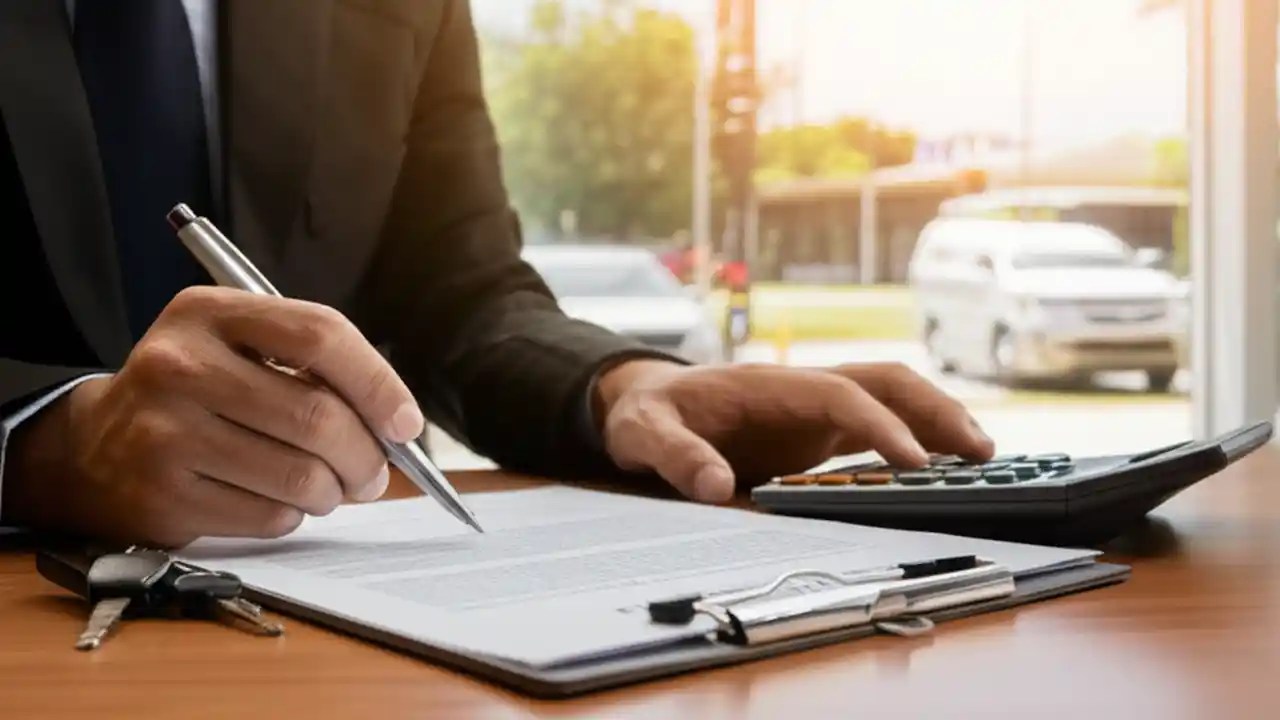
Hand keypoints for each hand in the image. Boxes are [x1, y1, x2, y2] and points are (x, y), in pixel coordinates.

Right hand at [4, 287, 423, 546]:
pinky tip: (279, 500)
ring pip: (301, 475)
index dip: (378, 382)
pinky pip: (270, 515)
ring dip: (334, 492)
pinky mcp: (163, 495)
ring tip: (329, 487)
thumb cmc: (197, 393)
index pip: (320, 335)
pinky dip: (294, 515)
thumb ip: (313, 367)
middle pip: (318, 416)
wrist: (95, 445)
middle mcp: (180, 365)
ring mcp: (165, 431)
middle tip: (375, 473)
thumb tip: (398, 425)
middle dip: (366, 456)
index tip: (405, 422)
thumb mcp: (238, 348)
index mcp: (209, 312)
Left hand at [595, 360, 993, 502]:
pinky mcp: (817, 431)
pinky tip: (943, 471)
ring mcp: (814, 408)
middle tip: (980, 454)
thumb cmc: (648, 414)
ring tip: (984, 461)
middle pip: (886, 382)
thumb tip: (712, 487)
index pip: (840, 395)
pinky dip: (916, 441)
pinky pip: (878, 427)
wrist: (646, 402)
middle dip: (935, 411)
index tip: (914, 463)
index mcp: (771, 385)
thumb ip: (675, 456)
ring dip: (938, 420)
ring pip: (892, 399)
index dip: (880, 425)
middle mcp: (804, 390)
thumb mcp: (644, 434)